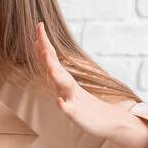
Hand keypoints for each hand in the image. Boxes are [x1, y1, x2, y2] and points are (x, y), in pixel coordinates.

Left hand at [36, 21, 147, 147]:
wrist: (108, 122)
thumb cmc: (84, 104)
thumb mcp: (66, 86)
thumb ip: (54, 69)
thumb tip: (43, 51)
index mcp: (64, 80)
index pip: (52, 59)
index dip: (44, 44)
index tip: (39, 25)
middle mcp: (68, 87)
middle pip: (56, 68)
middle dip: (47, 55)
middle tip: (41, 39)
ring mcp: (74, 100)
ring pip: (64, 87)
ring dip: (57, 76)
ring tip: (50, 66)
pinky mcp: (78, 115)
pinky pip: (70, 111)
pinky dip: (64, 107)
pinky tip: (59, 102)